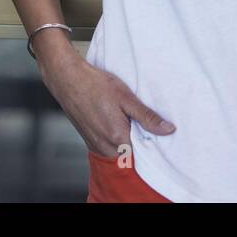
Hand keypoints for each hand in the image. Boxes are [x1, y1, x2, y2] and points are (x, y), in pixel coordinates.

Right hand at [37, 42, 174, 158]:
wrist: (68, 79)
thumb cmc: (95, 85)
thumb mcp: (127, 98)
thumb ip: (147, 117)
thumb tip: (168, 130)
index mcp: (118, 138)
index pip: (142, 156)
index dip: (153, 148)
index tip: (161, 139)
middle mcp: (105, 147)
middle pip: (130, 157)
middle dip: (141, 147)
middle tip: (148, 129)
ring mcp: (95, 145)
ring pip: (118, 154)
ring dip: (128, 145)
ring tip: (134, 126)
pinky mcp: (89, 141)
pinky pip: (108, 149)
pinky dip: (116, 142)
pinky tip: (120, 126)